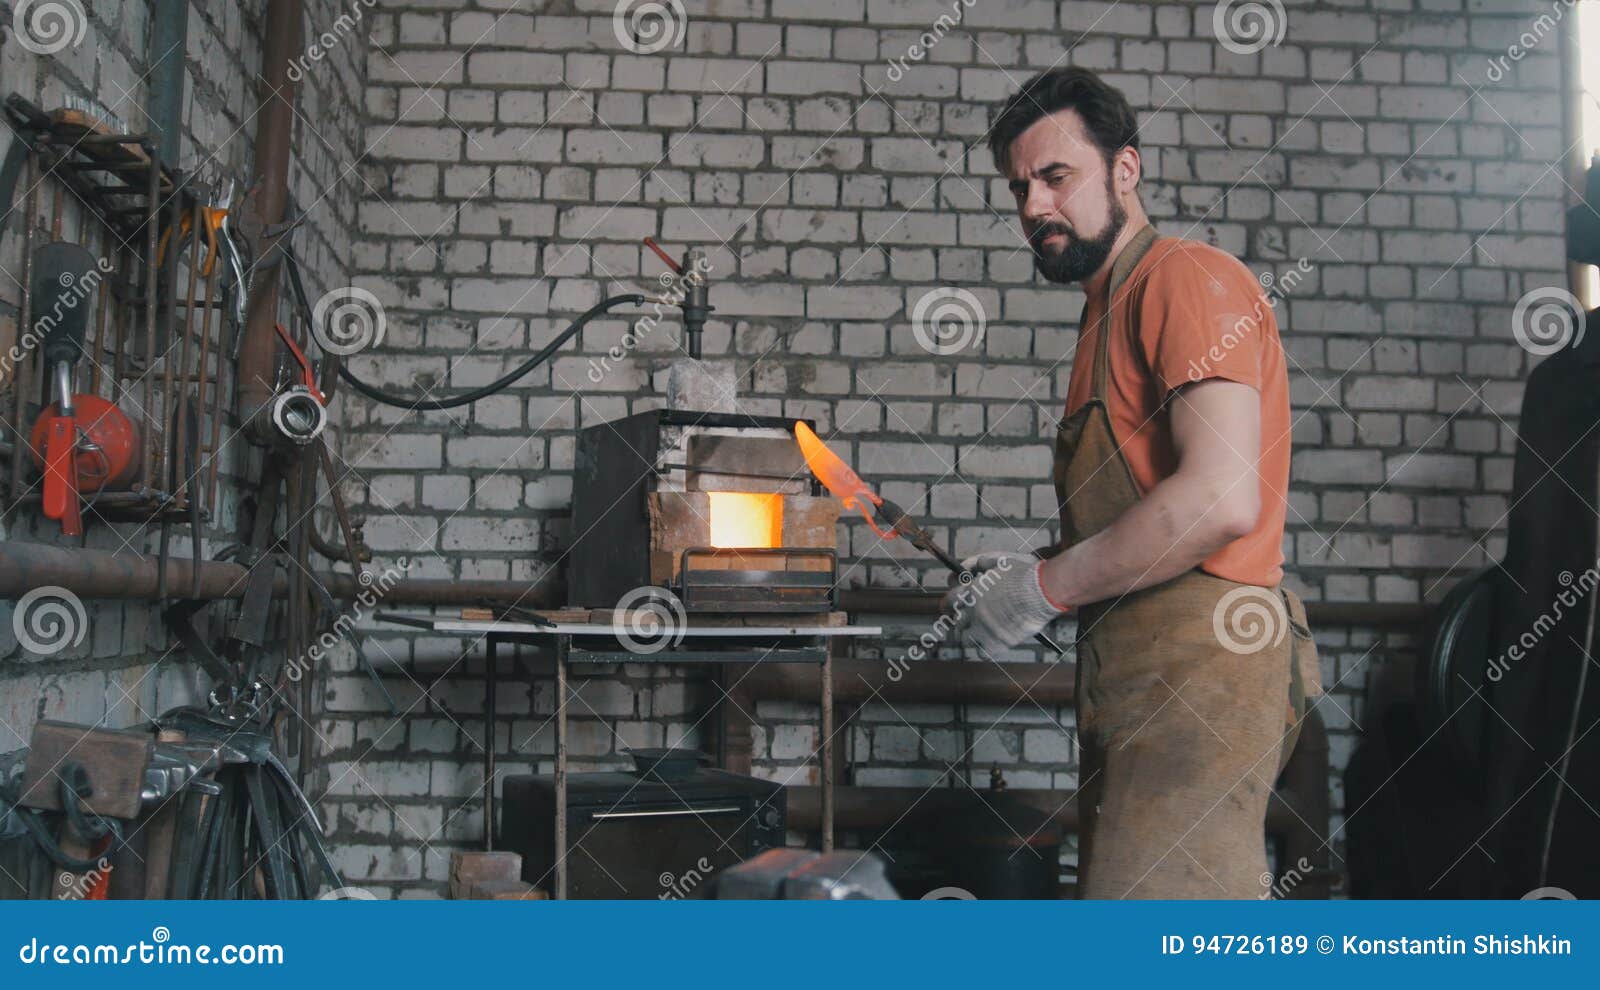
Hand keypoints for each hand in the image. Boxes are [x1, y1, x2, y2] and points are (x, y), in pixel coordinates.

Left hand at [943, 551, 1067, 654]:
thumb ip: (983, 563)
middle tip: (973, 621)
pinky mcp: (995, 643)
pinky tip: (992, 646)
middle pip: (958, 622)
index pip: (948, 602)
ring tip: (981, 635)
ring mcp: (982, 628)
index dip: (950, 605)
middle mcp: (972, 611)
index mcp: (971, 592)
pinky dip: (985, 650)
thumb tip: (976, 564)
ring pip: (965, 639)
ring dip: (972, 637)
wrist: (1040, 592)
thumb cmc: (1024, 576)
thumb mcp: (1001, 561)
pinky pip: (981, 653)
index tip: (954, 608)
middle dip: (965, 621)